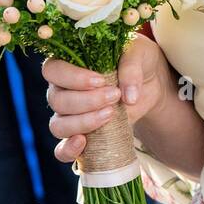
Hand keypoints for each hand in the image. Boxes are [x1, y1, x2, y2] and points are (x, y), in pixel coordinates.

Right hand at [43, 34, 170, 165]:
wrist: (150, 85)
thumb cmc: (138, 62)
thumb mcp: (140, 53)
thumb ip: (132, 67)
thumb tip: (128, 97)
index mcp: (68, 63)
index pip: (53, 70)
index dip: (72, 78)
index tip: (100, 81)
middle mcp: (62, 89)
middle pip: (57, 100)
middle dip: (87, 101)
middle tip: (115, 95)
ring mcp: (68, 115)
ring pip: (58, 125)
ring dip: (83, 122)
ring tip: (111, 114)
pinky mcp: (80, 135)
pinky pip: (62, 150)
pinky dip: (68, 150)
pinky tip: (83, 142)